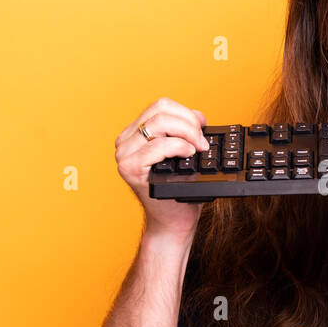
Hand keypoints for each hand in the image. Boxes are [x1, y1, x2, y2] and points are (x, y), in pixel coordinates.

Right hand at [115, 97, 210, 240]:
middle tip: (203, 141)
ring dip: (186, 133)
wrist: (172, 221)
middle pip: (160, 110)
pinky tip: (188, 154)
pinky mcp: (130, 168)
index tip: (202, 127)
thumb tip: (197, 117)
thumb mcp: (182, 153)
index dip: (186, 113)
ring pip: (158, 123)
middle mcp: (126, 141)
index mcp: (135, 133)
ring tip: (197, 148)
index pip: (161, 106)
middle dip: (189, 123)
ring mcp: (124, 154)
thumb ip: (184, 132)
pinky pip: (156, 146)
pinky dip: (177, 146)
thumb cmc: (179, 189)